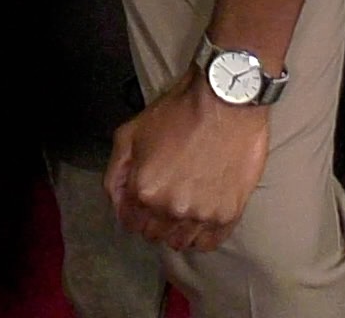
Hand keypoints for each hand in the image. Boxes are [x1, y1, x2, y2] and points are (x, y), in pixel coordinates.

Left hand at [105, 74, 269, 254]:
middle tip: (165, 199)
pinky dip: (203, 234)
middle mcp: (171, 210)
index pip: (131, 224)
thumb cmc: (177, 113)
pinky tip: (202, 216)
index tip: (145, 201)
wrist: (226, 102)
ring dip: (178, 229)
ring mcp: (202, 215)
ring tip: (185, 207)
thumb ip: (116, 173)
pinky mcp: (229, 214)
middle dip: (155, 220)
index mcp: (144, 191)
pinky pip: (210, 242)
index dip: (135, 212)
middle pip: (155, 234)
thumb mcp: (130, 134)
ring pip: (181, 242)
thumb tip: (117, 203)